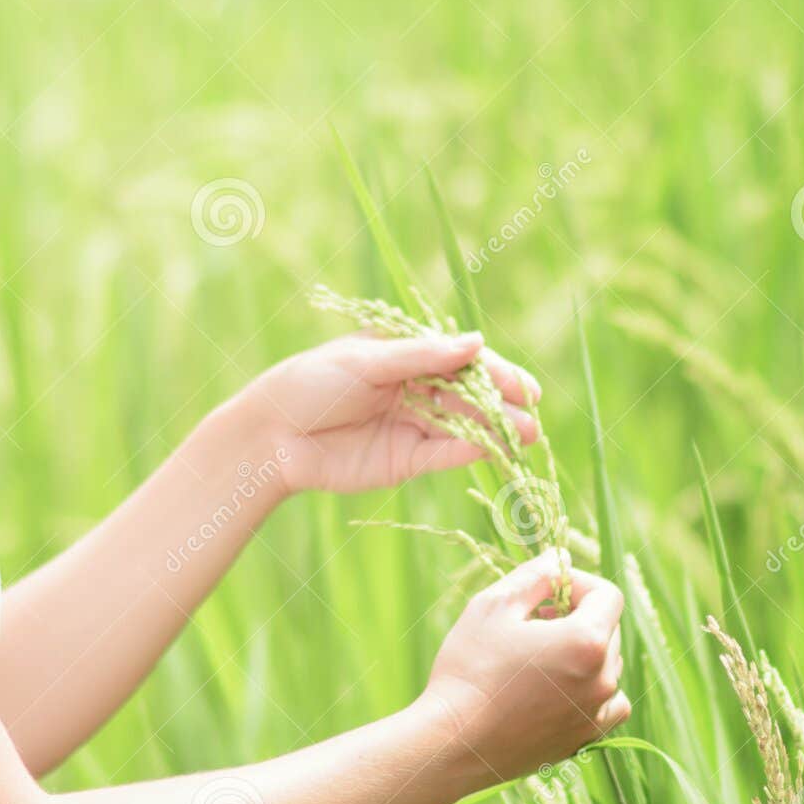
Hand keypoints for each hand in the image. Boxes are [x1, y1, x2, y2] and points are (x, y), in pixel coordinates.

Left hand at [236, 325, 543, 497]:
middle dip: (503, 402)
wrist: (272, 436)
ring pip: (463, 425)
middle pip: (469, 394)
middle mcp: (413, 389)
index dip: (493, 371)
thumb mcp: (365, 363)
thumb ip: (422, 357)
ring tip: (525, 435)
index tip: (521, 384)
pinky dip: (469, 451)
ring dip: (496, 429)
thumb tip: (477, 342)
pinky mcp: (404, 460)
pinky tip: (493, 448)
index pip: (460, 360)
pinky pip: (444, 454)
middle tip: (532, 410)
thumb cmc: (310, 384)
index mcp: (403, 356)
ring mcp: (411, 425)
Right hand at [416, 551, 629, 789]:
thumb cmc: (471, 668)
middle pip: (608, 629)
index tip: (545, 591)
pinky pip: (606, 704)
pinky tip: (554, 687)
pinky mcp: (585, 739)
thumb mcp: (494, 606)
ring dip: (581, 652)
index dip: (578, 583)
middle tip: (530, 620)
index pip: (607, 595)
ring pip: (607, 666)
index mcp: (587, 641)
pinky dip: (589, 689)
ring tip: (535, 656)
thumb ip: (535, 576)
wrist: (454, 740)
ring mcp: (596, 713)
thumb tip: (559, 561)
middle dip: (576, 616)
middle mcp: (604, 679)